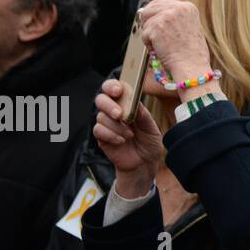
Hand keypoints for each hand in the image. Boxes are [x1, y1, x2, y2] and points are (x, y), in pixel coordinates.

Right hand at [92, 80, 163, 197]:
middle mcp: (114, 112)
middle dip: (109, 105)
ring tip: (130, 135)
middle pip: (101, 99)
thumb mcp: (151, 127)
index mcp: (127, 104)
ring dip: (116, 126)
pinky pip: (98, 131)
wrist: (144, 163)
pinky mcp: (101, 138)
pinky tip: (122, 141)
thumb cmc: (149, 141)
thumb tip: (135, 102)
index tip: (118, 90)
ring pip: (100, 117)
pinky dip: (111, 135)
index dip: (112, 86)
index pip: (113, 89)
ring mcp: (106, 125)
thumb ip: (142, 114)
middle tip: (119, 114)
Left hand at [138, 0, 211, 87]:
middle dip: (148, 20)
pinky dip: (149, 45)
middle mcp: (178, 8)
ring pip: (146, 21)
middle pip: (150, 8)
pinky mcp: (156, 27)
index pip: (163, 2)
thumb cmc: (193, 54)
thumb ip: (177, 19)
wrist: (192, 66)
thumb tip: (159, 16)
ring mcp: (166, 16)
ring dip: (150, 34)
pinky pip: (144, 34)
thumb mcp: (190, 28)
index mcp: (188, 7)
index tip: (153, 21)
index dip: (155, 13)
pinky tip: (160, 50)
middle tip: (151, 34)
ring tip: (162, 45)